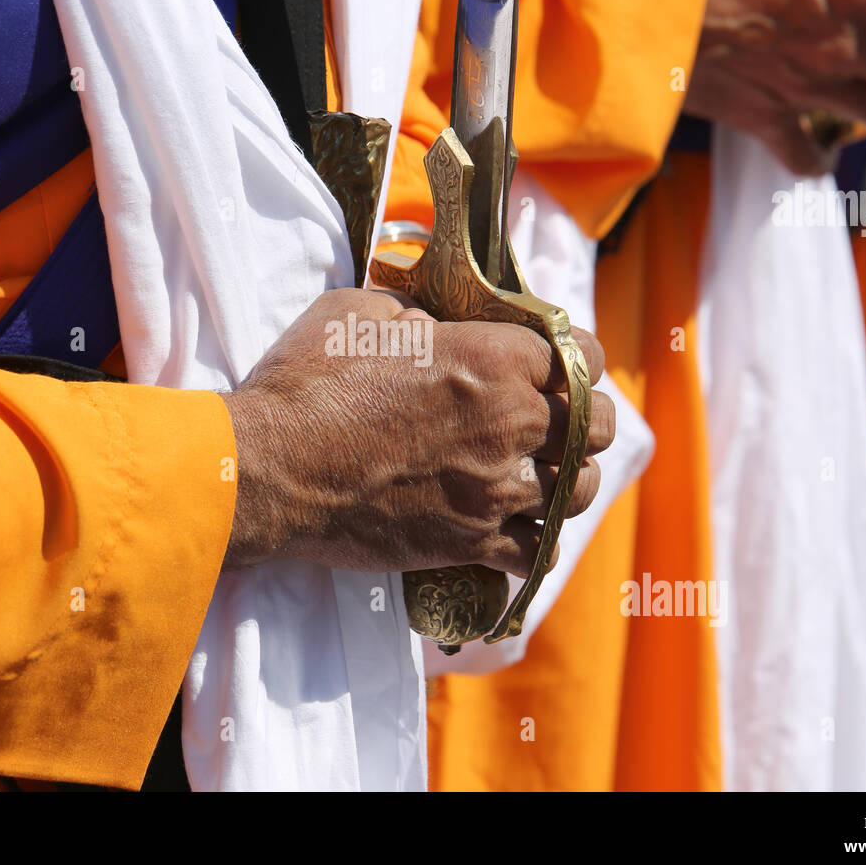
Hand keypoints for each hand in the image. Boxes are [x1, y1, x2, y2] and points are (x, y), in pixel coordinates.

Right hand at [220, 288, 611, 577]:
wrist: (269, 470)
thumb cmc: (308, 383)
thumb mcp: (361, 313)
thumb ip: (420, 315)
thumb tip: (437, 326)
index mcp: (493, 358)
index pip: (581, 355)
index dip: (577, 357)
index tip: (562, 366)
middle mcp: (510, 424)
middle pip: (597, 427)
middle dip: (585, 421)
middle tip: (561, 423)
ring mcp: (494, 489)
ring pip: (580, 491)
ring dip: (570, 480)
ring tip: (548, 477)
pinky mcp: (471, 542)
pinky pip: (539, 551)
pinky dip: (537, 541)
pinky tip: (521, 530)